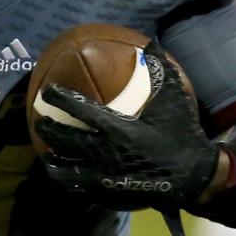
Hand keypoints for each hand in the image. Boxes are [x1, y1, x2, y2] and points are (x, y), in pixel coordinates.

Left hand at [33, 43, 219, 213]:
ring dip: (53, 158)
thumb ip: (161, 69)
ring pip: (66, 168)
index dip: (60, 98)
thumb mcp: (174, 100)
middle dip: (48, 129)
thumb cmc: (183, 135)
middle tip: (41, 121)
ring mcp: (105, 177)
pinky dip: (68, 179)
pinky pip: (79, 187)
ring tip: (47, 150)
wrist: (195, 178)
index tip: (47, 91)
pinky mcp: (109, 194)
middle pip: (65, 139)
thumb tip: (152, 42)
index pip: (79, 110)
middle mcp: (106, 153)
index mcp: (119, 129)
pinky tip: (64, 174)